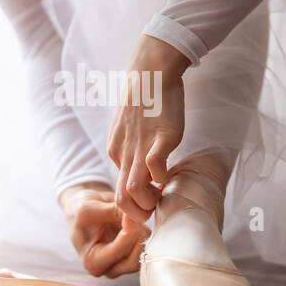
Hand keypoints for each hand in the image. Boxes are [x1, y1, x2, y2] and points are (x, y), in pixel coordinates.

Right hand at [60, 183, 149, 277]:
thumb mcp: (88, 209)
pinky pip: (148, 248)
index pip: (121, 250)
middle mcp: (109, 269)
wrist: (84, 213)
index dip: (130, 230)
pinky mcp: (133, 257)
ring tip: (131, 216)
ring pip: (144, 254)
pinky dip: (145, 232)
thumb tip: (135, 215)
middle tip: (132, 214)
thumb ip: (112, 212)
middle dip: (137, 233)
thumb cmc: (81, 213)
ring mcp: (123, 266)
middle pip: (136, 258)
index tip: (129, 213)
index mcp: (93, 262)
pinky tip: (136, 220)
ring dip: (142, 232)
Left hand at [107, 36, 190, 222]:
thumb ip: (132, 147)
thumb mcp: (131, 127)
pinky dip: (162, 180)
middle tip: (154, 210)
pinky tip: (169, 174)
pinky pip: (155, 169)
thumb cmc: (146, 97)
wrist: (151, 71)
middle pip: (121, 199)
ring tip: (161, 197)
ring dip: (149, 203)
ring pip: (133, 190)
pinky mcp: (160, 138)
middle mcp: (123, 153)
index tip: (148, 203)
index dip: (134, 204)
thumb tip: (145, 166)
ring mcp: (140, 147)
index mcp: (115, 151)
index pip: (119, 190)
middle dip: (138, 214)